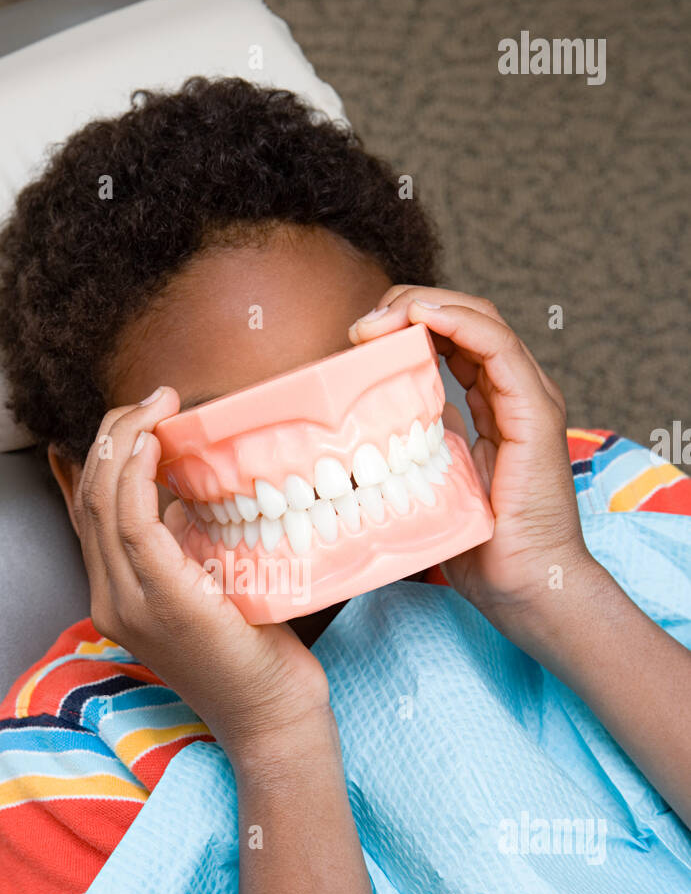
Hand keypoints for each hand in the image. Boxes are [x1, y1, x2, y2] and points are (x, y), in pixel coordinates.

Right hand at [72, 386, 329, 762]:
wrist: (271, 716)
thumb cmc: (254, 654)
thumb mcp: (210, 587)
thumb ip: (184, 548)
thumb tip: (183, 495)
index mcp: (117, 596)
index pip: (90, 510)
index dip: (103, 453)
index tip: (138, 416)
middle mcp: (110, 600)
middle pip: (88, 497)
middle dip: (112, 434)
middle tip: (152, 399)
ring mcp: (129, 604)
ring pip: (103, 502)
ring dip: (125, 441)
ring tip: (156, 407)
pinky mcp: (161, 602)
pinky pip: (132, 523)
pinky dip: (136, 475)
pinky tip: (154, 445)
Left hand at [349, 287, 597, 626]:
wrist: (524, 587)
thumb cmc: (481, 549)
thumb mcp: (433, 484)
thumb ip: (418, 450)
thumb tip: (371, 436)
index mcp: (495, 405)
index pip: (454, 339)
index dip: (407, 325)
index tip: (358, 340)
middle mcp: (516, 393)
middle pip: (464, 319)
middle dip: (409, 307)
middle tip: (360, 327)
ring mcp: (530, 398)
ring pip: (479, 320)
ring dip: (424, 307)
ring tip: (377, 320)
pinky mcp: (535, 411)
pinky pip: (497, 346)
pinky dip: (457, 321)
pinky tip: (420, 317)